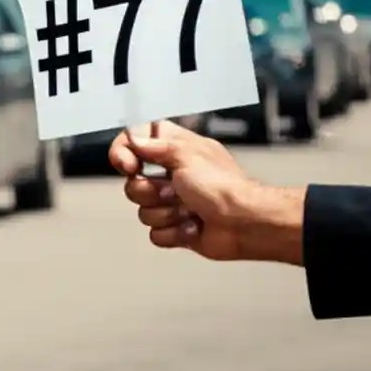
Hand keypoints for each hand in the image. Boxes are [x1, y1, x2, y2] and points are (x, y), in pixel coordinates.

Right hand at [109, 121, 304, 264]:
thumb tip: (134, 137)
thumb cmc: (224, 187)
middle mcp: (171, 175)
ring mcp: (172, 203)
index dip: (124, 152)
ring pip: (142, 211)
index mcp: (174, 150)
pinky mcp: (175, 227)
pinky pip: (155, 233)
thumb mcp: (186, 155)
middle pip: (133, 182)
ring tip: (190, 210)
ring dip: (166, 213)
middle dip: (150, 191)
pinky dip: (175, 232)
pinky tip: (194, 226)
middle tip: (173, 190)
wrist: (246, 224)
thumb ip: (154, 144)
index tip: (128, 164)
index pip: (134, 141)